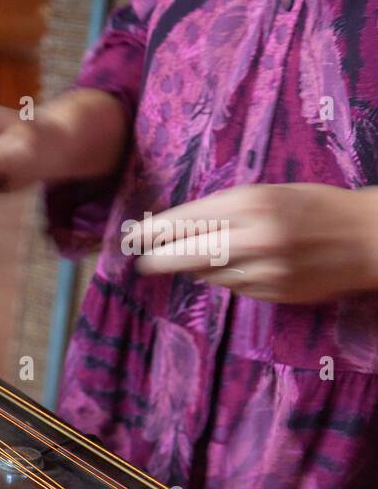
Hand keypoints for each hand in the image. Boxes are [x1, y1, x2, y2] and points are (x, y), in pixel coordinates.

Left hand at [134, 184, 377, 303]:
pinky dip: (224, 279)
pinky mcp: (272, 294)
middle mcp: (254, 237)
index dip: (155, 231)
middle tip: (142, 262)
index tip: (134, 237)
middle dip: (158, 260)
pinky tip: (234, 267)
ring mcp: (263, 270)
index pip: (187, 220)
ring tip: (196, 258)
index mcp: (253, 203)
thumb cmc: (315, 207)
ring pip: (207, 275)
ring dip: (195, 269)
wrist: (369, 238)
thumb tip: (178, 228)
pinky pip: (232, 288)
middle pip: (186, 254)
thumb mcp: (270, 194)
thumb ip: (226, 209)